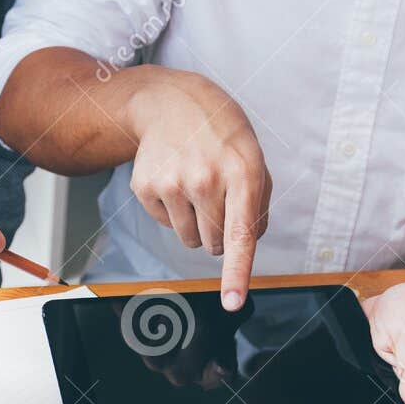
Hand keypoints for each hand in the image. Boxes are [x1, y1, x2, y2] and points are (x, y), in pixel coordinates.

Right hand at [123, 68, 271, 311]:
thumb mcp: (252, 158)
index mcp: (242, 173)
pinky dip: (173, 211)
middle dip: (220, 233)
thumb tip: (245, 246)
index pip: (240, 233)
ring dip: (196, 225)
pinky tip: (175, 179)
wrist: (172, 102)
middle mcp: (206, 179)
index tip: (232, 302)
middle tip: (217, 199)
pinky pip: (165, 225)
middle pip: (215, 245)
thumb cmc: (220, 135)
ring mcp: (172, 183)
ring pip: (190, 240)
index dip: (236, 272)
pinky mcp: (145, 186)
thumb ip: (258, 204)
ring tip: (195, 186)